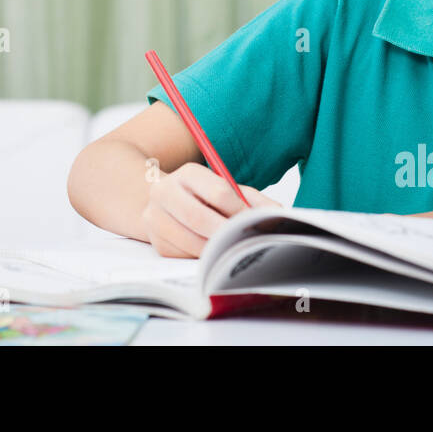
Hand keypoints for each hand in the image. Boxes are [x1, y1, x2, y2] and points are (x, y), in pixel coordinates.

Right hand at [143, 163, 280, 257]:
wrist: (166, 201)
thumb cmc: (203, 196)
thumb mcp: (227, 189)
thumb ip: (253, 200)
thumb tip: (277, 216)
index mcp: (188, 173)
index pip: (218, 192)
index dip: (239, 211)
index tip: (253, 222)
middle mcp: (165, 192)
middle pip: (198, 218)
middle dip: (225, 234)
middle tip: (244, 244)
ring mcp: (155, 217)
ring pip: (190, 241)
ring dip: (215, 250)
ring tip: (231, 251)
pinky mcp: (156, 241)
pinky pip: (183, 256)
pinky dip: (200, 258)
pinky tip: (211, 254)